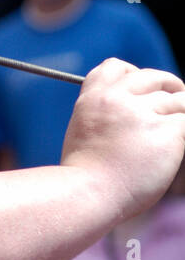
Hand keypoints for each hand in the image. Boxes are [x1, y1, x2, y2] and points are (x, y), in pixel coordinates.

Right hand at [60, 59, 184, 221]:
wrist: (88, 193)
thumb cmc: (86, 173)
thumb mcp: (83, 131)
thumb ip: (105, 114)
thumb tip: (137, 109)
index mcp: (92, 97)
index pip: (116, 66)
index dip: (134, 74)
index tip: (144, 90)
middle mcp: (116, 98)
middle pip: (154, 78)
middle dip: (169, 87)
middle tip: (177, 101)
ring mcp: (142, 113)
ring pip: (178, 101)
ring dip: (180, 115)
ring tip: (172, 136)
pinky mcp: (167, 131)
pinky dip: (183, 132)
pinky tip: (173, 148)